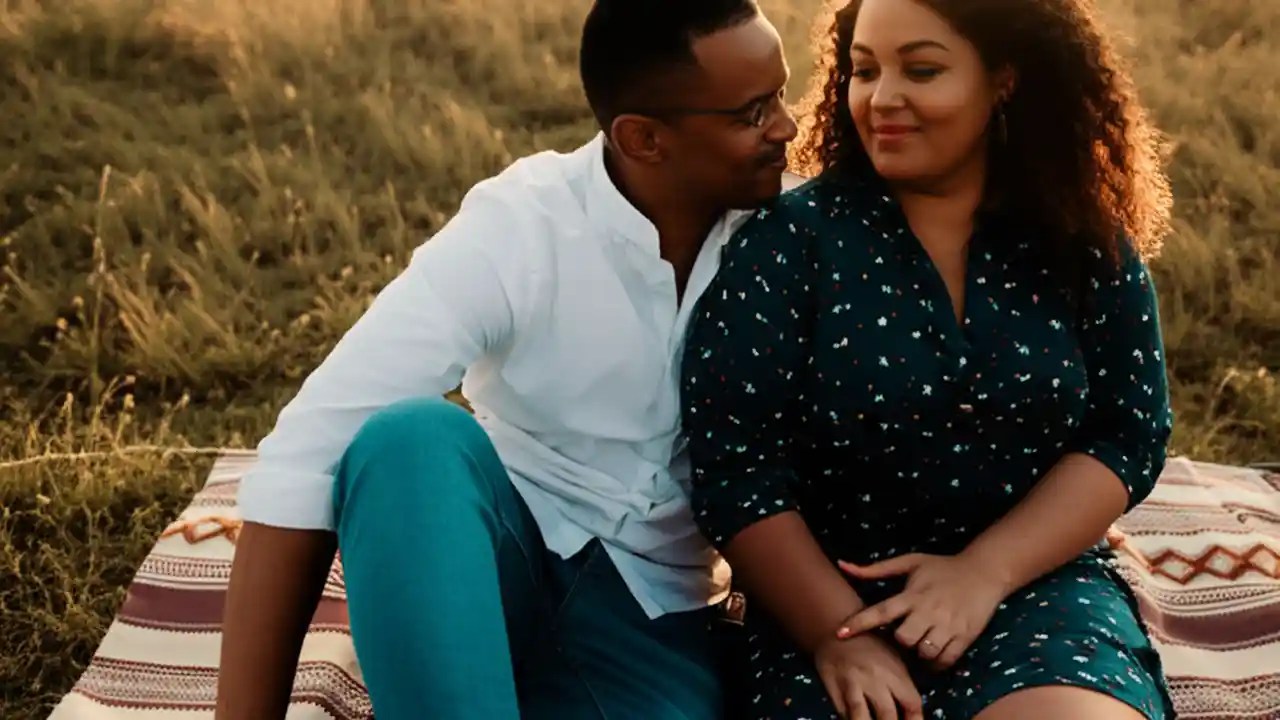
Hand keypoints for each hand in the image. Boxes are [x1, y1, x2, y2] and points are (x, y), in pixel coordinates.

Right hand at [814, 633, 923, 719]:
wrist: (834, 627)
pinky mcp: (832, 689)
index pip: (912, 704)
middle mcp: (873, 679)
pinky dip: (850, 719)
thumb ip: (903, 685)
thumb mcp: (893, 658)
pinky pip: (843, 714)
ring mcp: (851, 685)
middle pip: (888, 716)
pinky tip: (857, 719)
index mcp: (893, 671)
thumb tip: (912, 712)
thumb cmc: (869, 644)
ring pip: (860, 718)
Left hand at [833, 553, 1008, 668]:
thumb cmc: (941, 567)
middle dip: (900, 640)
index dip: (859, 623)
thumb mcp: (909, 562)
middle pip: (903, 638)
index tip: (840, 633)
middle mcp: (929, 611)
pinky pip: (945, 660)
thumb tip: (842, 564)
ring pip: (924, 652)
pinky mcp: (965, 637)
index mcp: (912, 594)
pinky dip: (937, 662)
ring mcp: (948, 625)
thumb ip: (876, 569)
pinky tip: (935, 652)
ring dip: (919, 652)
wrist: (983, 572)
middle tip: (905, 633)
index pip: (881, 611)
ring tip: (922, 641)